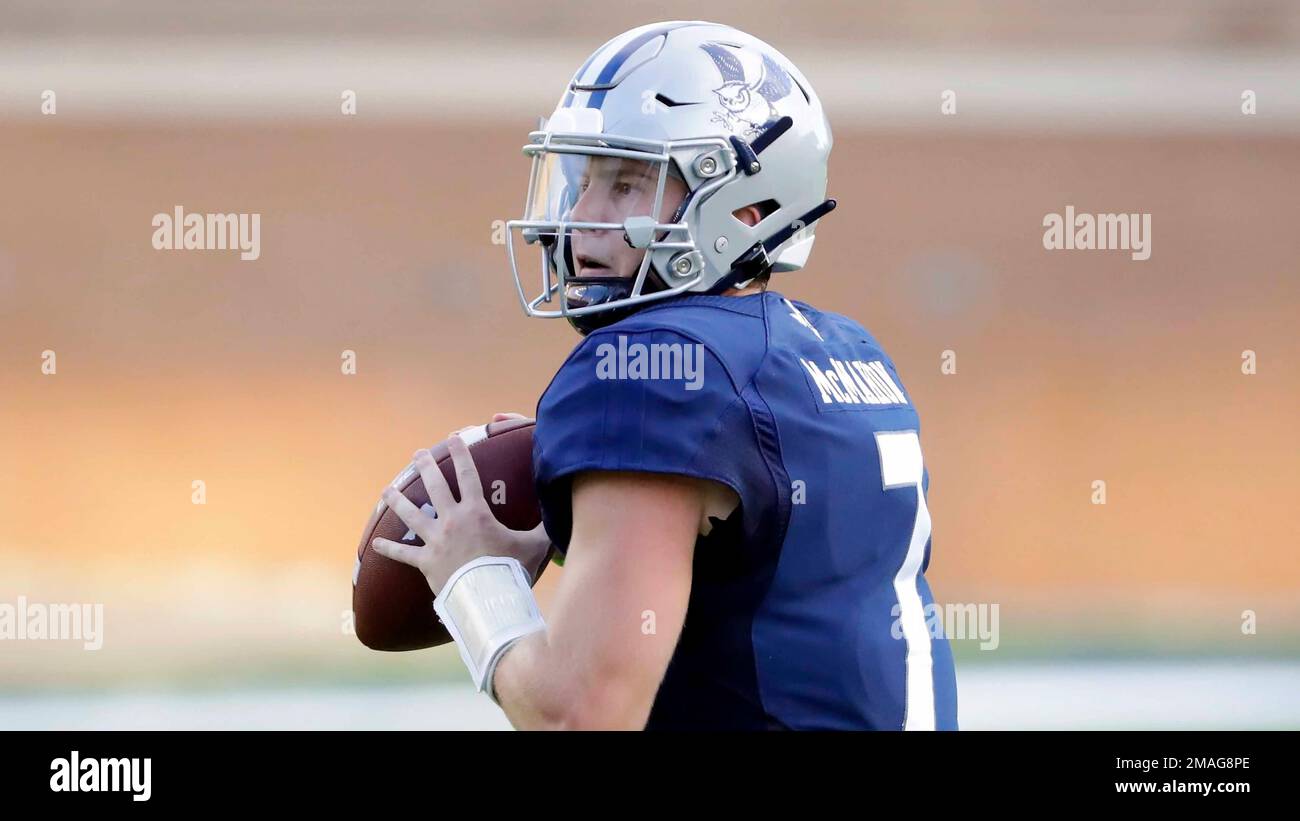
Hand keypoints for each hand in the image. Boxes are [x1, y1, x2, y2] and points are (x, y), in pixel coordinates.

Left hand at [371, 432, 549, 594]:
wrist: (488, 597)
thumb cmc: (511, 569)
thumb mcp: (534, 545)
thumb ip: (544, 528)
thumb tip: (561, 514)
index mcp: (476, 512)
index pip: (467, 474)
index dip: (460, 454)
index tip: (453, 437)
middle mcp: (452, 521)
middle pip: (434, 487)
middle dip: (425, 466)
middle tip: (418, 453)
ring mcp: (436, 541)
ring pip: (412, 515)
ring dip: (398, 500)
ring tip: (387, 489)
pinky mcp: (426, 563)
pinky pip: (403, 554)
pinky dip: (388, 549)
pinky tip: (374, 544)